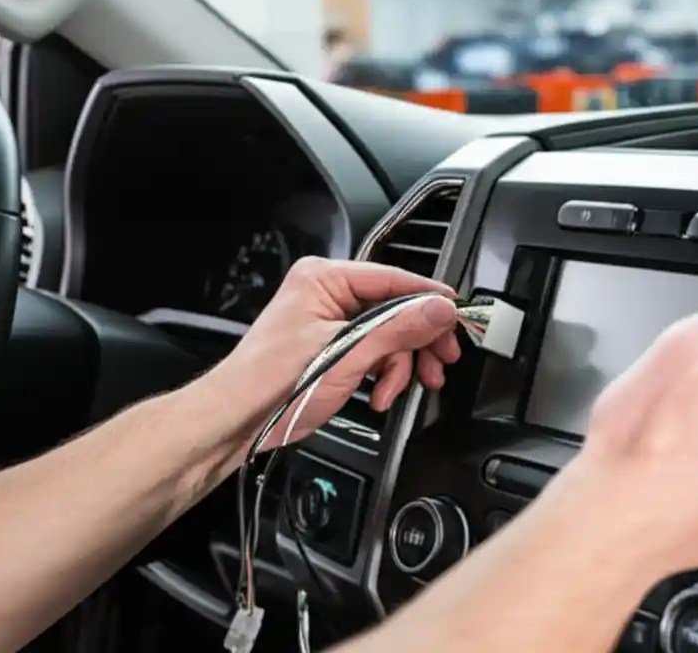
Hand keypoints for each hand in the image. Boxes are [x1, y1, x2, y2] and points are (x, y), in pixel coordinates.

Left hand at [203, 258, 460, 446]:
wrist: (240, 420)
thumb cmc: (273, 382)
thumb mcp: (347, 354)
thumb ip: (399, 329)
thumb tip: (439, 310)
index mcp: (325, 279)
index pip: (394, 278)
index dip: (429, 299)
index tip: (458, 316)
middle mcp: (328, 294)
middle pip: (396, 309)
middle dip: (417, 342)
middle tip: (440, 362)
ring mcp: (330, 321)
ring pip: (389, 335)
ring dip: (399, 366)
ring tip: (397, 389)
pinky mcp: (332, 347)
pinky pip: (374, 352)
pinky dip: (383, 375)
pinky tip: (379, 394)